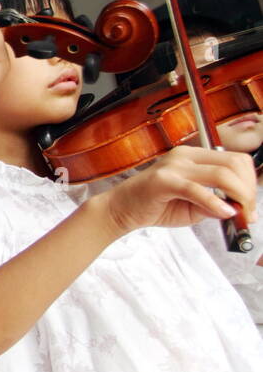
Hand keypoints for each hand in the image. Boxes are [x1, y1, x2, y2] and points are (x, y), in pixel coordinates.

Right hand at [98, 144, 258, 235]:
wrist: (121, 209)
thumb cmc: (154, 205)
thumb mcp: (193, 206)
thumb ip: (215, 204)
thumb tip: (240, 209)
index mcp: (194, 157)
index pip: (235, 160)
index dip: (250, 182)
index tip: (249, 205)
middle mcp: (185, 156)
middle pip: (234, 164)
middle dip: (248, 191)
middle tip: (247, 212)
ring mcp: (174, 166)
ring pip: (221, 174)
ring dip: (238, 197)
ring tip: (237, 215)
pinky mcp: (164, 181)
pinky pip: (197, 189)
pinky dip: (215, 203)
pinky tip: (224, 213)